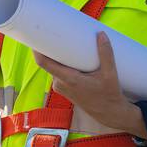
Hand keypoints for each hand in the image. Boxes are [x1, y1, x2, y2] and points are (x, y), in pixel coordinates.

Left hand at [31, 31, 145, 135]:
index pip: (44, 63)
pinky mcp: (64, 88)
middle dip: (49, 48)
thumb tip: (101, 34)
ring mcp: (61, 87)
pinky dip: (60, 64)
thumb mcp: (110, 74)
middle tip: (54, 33)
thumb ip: (106, 54)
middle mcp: (60, 84)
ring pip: (53, 67)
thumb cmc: (109, 95)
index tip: (36, 36)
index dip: (37, 50)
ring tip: (62, 42)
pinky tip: (66, 55)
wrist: (109, 113)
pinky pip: (57, 72)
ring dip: (55, 56)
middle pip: (48, 63)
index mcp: (68, 80)